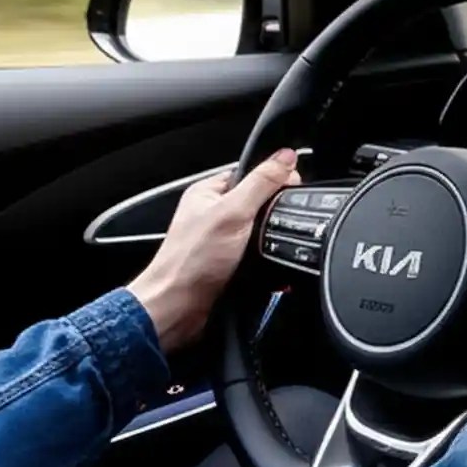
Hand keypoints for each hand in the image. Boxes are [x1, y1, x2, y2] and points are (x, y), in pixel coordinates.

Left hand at [127, 149, 299, 351]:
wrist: (177, 309)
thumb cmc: (190, 261)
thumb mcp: (233, 212)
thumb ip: (261, 182)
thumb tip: (287, 157)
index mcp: (208, 192)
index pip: (251, 173)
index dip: (274, 179)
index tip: (289, 191)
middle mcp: (214, 214)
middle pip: (260, 204)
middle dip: (274, 217)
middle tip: (276, 226)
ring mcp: (221, 241)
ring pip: (262, 234)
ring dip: (272, 243)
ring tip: (271, 250)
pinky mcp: (230, 265)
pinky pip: (260, 258)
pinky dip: (269, 263)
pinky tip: (272, 269)